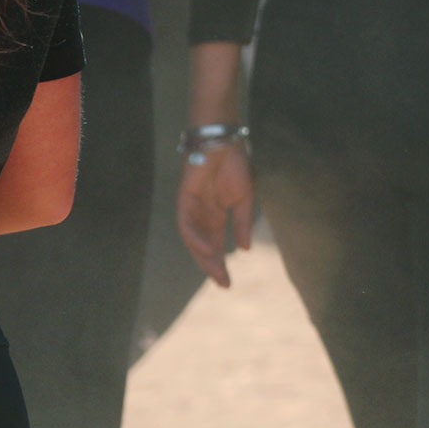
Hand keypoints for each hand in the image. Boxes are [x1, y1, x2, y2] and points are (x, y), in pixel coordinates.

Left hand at [176, 144, 254, 286]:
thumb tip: (244, 249)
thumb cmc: (235, 166)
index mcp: (215, 216)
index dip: (219, 265)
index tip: (227, 284)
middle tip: (223, 284)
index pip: (215, 245)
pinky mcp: (184, 199)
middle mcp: (201, 215)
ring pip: (192, 239)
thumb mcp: (244, 200)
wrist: (223, 143)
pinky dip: (194, 237)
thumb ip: (243, 224)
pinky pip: (185, 223)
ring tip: (215, 270)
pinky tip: (206, 248)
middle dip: (211, 266)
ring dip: (203, 255)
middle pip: (202, 247)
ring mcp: (192, 208)